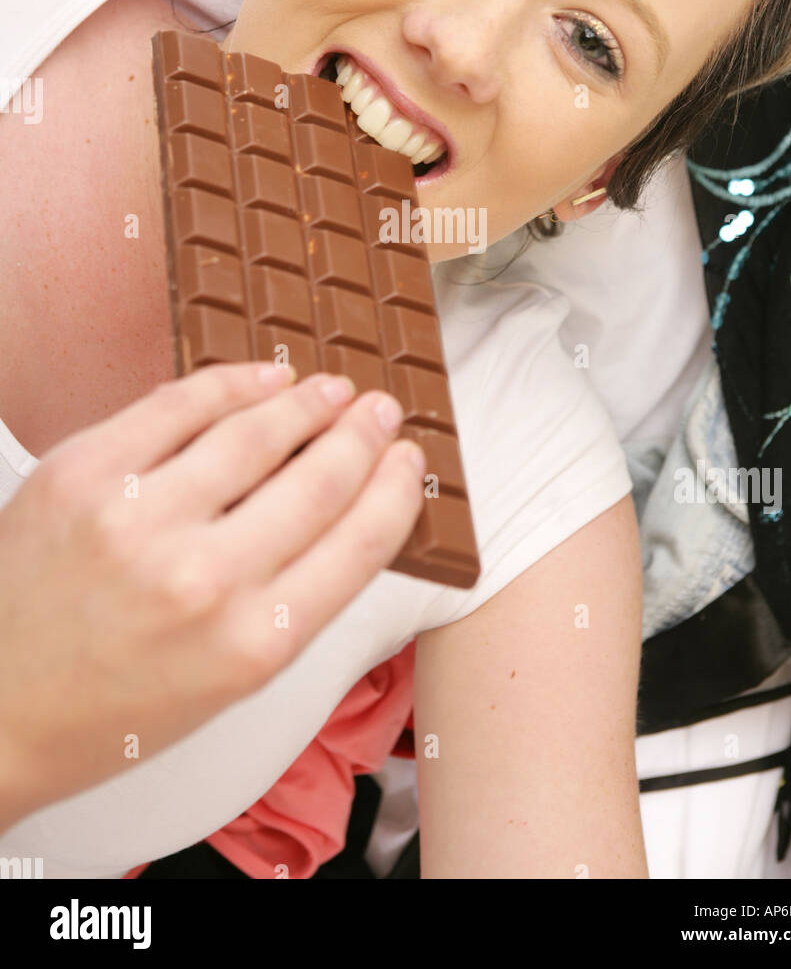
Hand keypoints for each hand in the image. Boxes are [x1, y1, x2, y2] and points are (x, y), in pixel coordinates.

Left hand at [0, 361, 424, 829]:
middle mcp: (203, 580)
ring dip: (310, 402)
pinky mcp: (84, 471)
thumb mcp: (226, 686)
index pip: (361, 542)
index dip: (397, 488)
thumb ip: (291, 602)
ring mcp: (139, 518)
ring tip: (334, 388)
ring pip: (258, 431)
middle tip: (382, 411)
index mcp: (252, 646)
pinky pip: (180, 403)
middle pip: (321, 479)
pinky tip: (265, 377)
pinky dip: (234, 382)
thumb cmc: (108, 708)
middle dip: (365, 435)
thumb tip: (346, 513)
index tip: (409, 462)